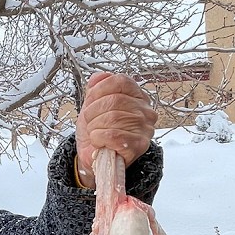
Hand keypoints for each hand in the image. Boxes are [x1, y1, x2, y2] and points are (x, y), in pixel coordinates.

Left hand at [75, 71, 156, 187]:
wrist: (94, 157)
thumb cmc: (97, 131)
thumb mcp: (93, 105)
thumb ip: (96, 88)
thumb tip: (99, 77)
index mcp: (137, 97)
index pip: (122, 81)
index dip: (100, 89)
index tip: (90, 101)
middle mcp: (145, 111)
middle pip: (115, 100)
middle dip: (93, 111)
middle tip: (89, 122)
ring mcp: (145, 128)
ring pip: (113, 117)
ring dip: (94, 126)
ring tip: (94, 132)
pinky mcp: (139, 146)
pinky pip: (114, 135)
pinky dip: (99, 138)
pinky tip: (98, 141)